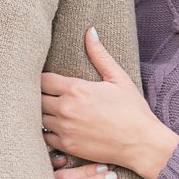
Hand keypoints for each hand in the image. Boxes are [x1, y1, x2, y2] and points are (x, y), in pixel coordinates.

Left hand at [41, 28, 178, 178]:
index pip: (43, 79)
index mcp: (76, 89)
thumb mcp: (118, 78)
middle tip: (47, 94)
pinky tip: (57, 127)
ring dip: (44, 113)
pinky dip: (48, 132)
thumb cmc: (132, 109)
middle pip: (37, 98)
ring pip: (39, 118)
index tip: (48, 79)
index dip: (43, 78)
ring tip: (51, 110)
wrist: (142, 143)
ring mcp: (65, 129)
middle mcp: (66, 108)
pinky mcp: (68, 147)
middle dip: (40, 95)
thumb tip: (90, 31)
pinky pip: (45, 137)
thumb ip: (99, 54)